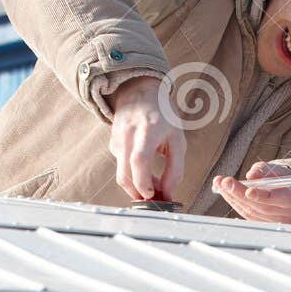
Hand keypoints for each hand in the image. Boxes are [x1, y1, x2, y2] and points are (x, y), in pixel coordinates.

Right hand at [109, 75, 186, 200]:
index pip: (139, 160)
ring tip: (155, 185)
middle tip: (156, 199)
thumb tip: (168, 194)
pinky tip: (146, 173)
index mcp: (147, 130)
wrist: (139, 91)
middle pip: (125, 173)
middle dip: (138, 193)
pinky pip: (122, 167)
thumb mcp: (177, 139)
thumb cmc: (162, 116)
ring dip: (137, 187)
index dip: (143, 181)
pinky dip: (134, 177)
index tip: (152, 195)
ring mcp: (117, 140)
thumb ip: (175, 168)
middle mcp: (127, 134)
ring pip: (121, 174)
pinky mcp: (112, 144)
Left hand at [213, 161, 290, 224]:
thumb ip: (266, 170)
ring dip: (233, 198)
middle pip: (261, 206)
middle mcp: (289, 214)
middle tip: (224, 182)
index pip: (279, 198)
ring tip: (220, 184)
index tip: (248, 190)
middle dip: (240, 193)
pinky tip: (226, 193)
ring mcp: (278, 223)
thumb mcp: (280, 169)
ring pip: (252, 212)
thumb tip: (251, 174)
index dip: (263, 196)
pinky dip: (236, 204)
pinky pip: (248, 216)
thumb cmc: (288, 180)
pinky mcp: (267, 225)